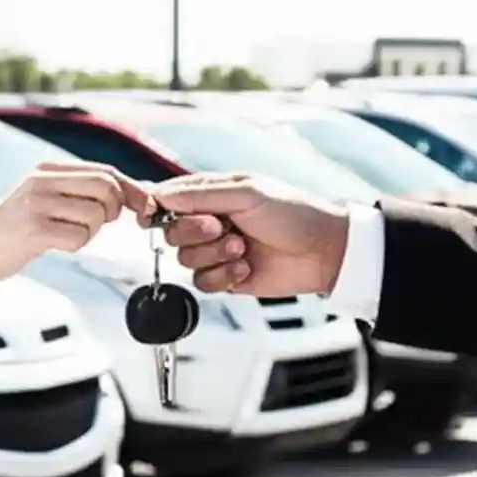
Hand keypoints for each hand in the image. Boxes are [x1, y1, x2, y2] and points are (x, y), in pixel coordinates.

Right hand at [0, 162, 149, 290]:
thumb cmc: (13, 229)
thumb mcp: (44, 198)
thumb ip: (81, 192)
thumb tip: (134, 193)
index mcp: (47, 170)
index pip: (105, 171)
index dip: (132, 189)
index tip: (145, 206)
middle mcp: (43, 181)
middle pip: (106, 187)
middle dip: (115, 209)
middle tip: (102, 223)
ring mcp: (37, 204)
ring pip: (95, 214)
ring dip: (91, 232)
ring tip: (68, 234)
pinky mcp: (33, 229)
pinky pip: (79, 237)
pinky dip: (76, 245)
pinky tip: (56, 244)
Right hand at [140, 173, 349, 295]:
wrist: (324, 251)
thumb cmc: (293, 212)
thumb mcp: (246, 192)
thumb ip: (199, 194)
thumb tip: (158, 194)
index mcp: (210, 194)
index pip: (166, 198)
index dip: (155, 207)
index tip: (153, 214)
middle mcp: (209, 221)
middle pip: (171, 234)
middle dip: (194, 233)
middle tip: (222, 227)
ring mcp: (217, 251)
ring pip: (185, 261)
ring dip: (214, 255)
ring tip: (243, 248)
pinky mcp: (226, 277)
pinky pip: (202, 284)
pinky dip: (223, 277)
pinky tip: (246, 268)